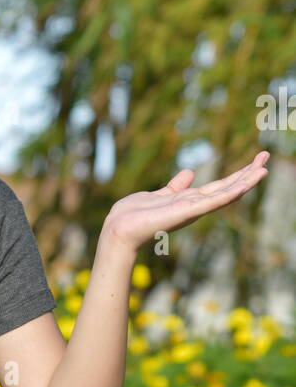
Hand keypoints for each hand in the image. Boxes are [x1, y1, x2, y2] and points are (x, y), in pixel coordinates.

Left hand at [103, 151, 270, 252]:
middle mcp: (194, 206)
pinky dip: (229, 194)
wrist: (119, 230)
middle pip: (227, 187)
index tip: (254, 161)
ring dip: (245, 182)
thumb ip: (175, 186)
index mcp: (189, 200)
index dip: (237, 175)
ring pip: (225, 194)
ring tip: (264, 169)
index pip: (219, 186)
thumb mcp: (158, 195)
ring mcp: (192, 209)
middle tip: (266, 157)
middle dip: (247, 173)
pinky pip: (212, 202)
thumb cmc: (133, 215)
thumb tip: (189, 172)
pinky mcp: (186, 212)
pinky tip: (244, 185)